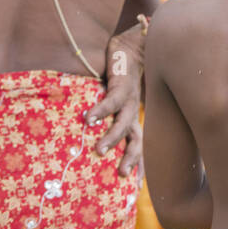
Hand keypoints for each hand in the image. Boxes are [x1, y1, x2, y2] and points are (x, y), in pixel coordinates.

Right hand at [91, 17, 146, 178]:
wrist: (134, 41)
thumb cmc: (125, 71)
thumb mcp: (121, 96)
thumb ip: (112, 112)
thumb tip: (91, 132)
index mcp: (135, 114)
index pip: (140, 144)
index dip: (140, 164)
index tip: (135, 187)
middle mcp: (135, 109)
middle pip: (137, 137)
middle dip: (131, 157)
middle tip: (121, 176)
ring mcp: (130, 96)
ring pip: (124, 121)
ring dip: (112, 136)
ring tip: (98, 150)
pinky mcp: (121, 82)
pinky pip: (112, 99)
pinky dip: (100, 109)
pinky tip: (87, 119)